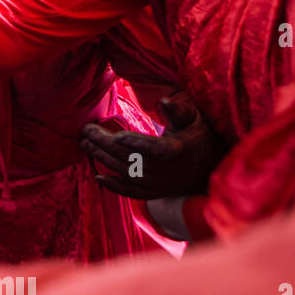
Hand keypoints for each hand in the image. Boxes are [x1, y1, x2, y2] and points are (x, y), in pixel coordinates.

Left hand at [80, 92, 227, 199]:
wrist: (208, 167)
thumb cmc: (197, 137)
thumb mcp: (194, 120)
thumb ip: (178, 112)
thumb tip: (164, 101)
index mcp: (178, 150)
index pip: (156, 148)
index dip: (137, 143)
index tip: (118, 136)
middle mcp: (167, 170)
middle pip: (133, 157)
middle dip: (106, 143)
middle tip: (87, 130)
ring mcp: (160, 184)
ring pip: (127, 172)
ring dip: (104, 158)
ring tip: (86, 143)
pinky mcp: (154, 193)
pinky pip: (132, 192)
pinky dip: (115, 187)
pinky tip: (98, 177)